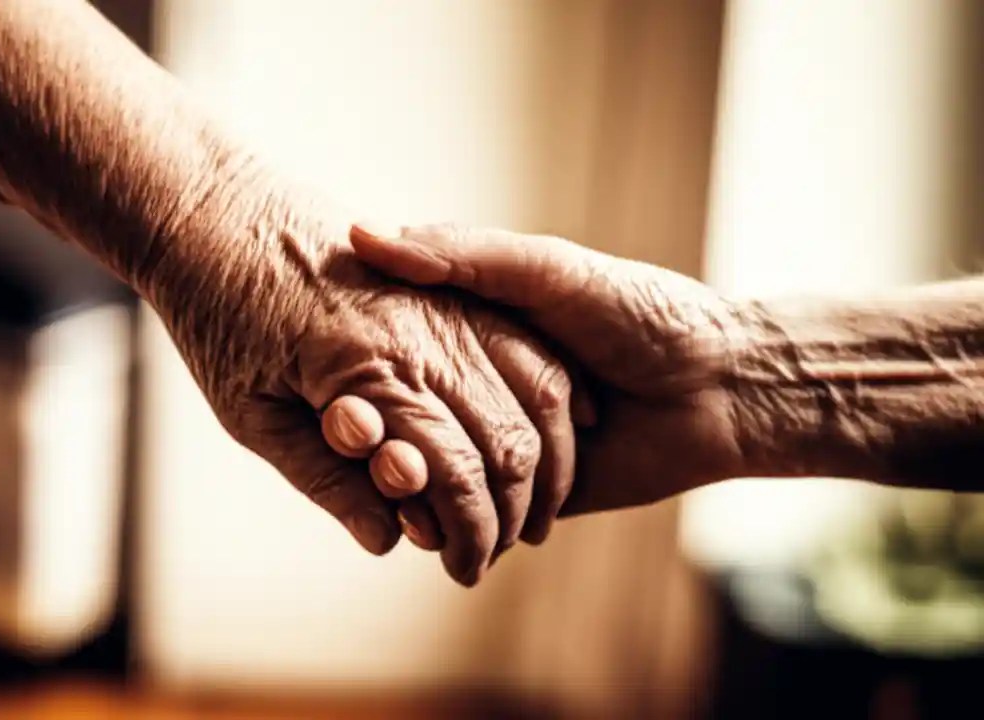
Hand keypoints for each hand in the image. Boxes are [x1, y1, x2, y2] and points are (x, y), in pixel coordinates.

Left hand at [141, 190, 573, 584]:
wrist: (217, 217)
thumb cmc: (220, 319)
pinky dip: (555, 392)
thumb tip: (389, 540)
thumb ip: (324, 478)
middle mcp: (423, 335)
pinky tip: (563, 429)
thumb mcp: (251, 414)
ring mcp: (444, 302)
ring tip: (525, 509)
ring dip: (543, 461)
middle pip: (508, 441)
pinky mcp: (450, 282)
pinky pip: (526, 338)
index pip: (454, 474)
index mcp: (370, 372)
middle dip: (510, 512)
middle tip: (491, 552)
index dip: (470, 534)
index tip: (465, 570)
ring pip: (535, 391)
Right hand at [335, 224, 754, 515]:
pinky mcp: (539, 498)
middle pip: (410, 419)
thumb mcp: (549, 271)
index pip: (397, 350)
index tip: (329, 385)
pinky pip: (486, 518)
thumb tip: (367, 235)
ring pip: (439, 473)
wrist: (726, 389)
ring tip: (387, 490)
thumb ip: (466, 257)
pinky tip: (431, 527)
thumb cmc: (644, 314)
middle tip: (351, 443)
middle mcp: (487, 387)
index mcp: (481, 329)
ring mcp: (510, 443)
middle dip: (380, 439)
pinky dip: (458, 525)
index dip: (361, 370)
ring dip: (413, 487)